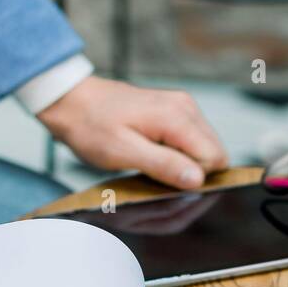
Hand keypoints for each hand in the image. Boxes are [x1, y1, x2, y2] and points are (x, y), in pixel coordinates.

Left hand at [38, 75, 227, 188]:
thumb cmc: (91, 126)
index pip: (214, 159)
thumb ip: (164, 165)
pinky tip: (154, 158)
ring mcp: (183, 107)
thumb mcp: (123, 152)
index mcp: (176, 117)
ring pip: (205, 150)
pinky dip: (178, 156)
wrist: (72, 101)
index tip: (167, 186)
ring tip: (152, 167)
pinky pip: (192, 142)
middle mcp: (186, 108)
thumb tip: (198, 179)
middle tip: (158, 182)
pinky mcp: (176, 111)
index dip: (195, 180)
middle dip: (193, 174)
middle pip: (215, 154)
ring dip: (185, 166)